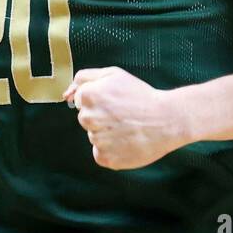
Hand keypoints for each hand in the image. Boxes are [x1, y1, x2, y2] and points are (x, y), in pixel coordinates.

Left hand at [62, 67, 189, 169]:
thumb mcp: (113, 74)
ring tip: (128, 128)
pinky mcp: (105, 158)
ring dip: (107, 133)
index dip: (99, 100)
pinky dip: (112, 149)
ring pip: (95, 136)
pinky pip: (101, 153)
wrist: (167, 120)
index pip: (80, 101)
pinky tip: (126, 141)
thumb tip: (65, 94)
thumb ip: (85, 78)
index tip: (115, 101)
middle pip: (85, 119)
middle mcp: (88, 119)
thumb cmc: (140, 95)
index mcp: (88, 97)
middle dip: (99, 117)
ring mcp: (96, 140)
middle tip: (122, 114)